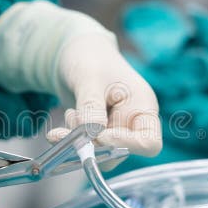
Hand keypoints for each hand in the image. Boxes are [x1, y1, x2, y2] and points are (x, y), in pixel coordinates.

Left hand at [46, 33, 161, 156]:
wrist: (74, 54)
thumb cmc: (90, 58)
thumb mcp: (89, 77)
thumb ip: (91, 106)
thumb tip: (93, 135)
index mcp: (142, 107)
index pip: (149, 144)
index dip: (125, 145)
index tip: (98, 134)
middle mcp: (132, 123)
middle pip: (119, 152)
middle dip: (93, 142)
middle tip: (72, 120)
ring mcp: (114, 130)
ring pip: (99, 153)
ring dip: (79, 140)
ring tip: (70, 113)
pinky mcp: (96, 134)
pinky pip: (85, 149)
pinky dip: (70, 141)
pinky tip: (58, 129)